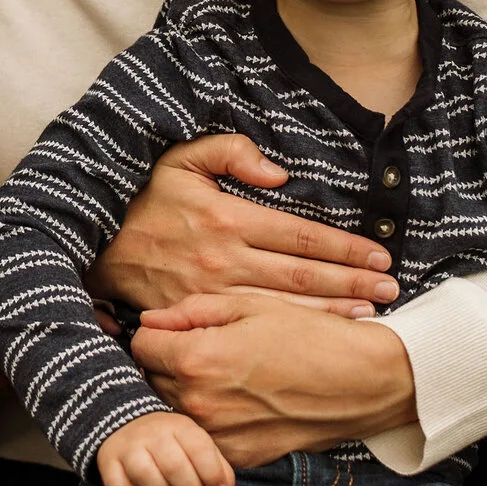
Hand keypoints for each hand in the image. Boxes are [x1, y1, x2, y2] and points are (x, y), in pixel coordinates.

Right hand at [89, 135, 398, 317]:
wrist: (92, 247)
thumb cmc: (144, 201)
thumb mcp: (180, 160)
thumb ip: (230, 152)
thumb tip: (278, 172)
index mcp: (227, 217)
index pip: (301, 234)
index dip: (344, 246)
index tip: (379, 253)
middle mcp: (224, 258)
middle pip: (304, 274)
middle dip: (354, 280)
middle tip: (393, 287)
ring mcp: (211, 293)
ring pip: (286, 306)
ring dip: (334, 309)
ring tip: (374, 311)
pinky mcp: (199, 318)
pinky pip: (256, 326)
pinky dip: (296, 330)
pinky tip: (325, 333)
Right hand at [95, 411, 234, 485]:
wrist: (127, 425)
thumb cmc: (173, 446)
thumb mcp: (197, 447)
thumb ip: (218, 472)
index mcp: (180, 426)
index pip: (200, 450)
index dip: (213, 477)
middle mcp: (152, 433)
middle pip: (175, 467)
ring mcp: (127, 447)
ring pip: (147, 478)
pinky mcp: (108, 463)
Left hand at [129, 293, 417, 466]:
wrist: (364, 382)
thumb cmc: (310, 336)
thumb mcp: (251, 306)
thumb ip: (191, 312)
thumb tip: (150, 320)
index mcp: (197, 359)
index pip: (140, 345)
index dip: (156, 333)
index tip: (175, 331)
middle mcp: (200, 403)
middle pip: (151, 380)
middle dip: (167, 364)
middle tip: (201, 351)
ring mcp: (218, 435)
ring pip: (173, 411)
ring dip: (185, 394)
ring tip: (221, 378)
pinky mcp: (239, 457)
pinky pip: (204, 437)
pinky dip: (210, 422)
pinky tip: (237, 404)